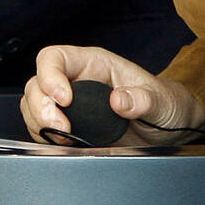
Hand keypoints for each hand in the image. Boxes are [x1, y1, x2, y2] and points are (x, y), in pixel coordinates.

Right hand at [21, 44, 204, 145]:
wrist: (170, 130)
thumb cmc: (165, 105)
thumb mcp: (162, 101)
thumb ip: (144, 99)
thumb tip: (120, 100)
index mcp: (95, 64)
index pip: (56, 57)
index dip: (51, 76)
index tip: (64, 99)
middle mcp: (78, 82)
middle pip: (37, 83)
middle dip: (40, 106)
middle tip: (61, 127)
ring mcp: (73, 106)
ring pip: (34, 106)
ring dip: (39, 123)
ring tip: (64, 139)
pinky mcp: (72, 130)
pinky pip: (44, 130)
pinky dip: (45, 139)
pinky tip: (64, 147)